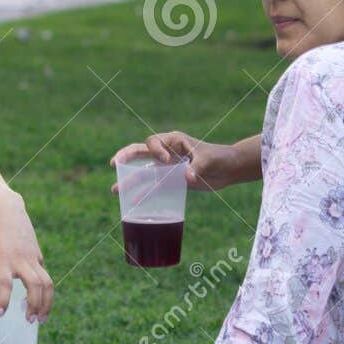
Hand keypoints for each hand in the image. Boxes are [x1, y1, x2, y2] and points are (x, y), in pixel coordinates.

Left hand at [0, 191, 52, 321]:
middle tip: (30, 321)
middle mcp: (20, 260)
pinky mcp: (39, 255)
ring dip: (46, 302)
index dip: (2, 301)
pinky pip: (45, 276)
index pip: (4, 284)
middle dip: (35, 306)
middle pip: (34, 286)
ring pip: (46, 283)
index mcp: (2, 260)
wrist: (5, 210)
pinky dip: (44, 291)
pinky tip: (39, 301)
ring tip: (41, 318)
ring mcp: (32, 257)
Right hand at [111, 131, 236, 191]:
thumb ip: (196, 167)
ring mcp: (167, 167)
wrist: (229, 169)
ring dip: (129, 180)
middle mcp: (166, 152)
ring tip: (115, 190)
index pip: (154, 142)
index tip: (165, 160)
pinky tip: (132, 202)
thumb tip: (187, 178)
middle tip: (114, 164)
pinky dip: (143, 194)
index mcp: (174, 141)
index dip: (155, 150)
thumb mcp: (209, 160)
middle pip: (140, 152)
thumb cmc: (219, 157)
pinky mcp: (171, 180)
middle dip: (126, 157)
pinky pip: (153, 186)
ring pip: (143, 171)